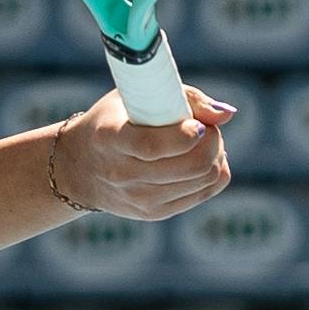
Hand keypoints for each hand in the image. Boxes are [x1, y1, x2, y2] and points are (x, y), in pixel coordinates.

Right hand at [43, 83, 238, 218]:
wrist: (82, 167)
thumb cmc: (115, 120)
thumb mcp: (136, 96)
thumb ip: (184, 98)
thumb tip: (226, 115)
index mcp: (110, 139)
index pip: (152, 146)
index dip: (185, 136)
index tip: (198, 124)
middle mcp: (122, 174)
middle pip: (191, 166)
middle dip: (212, 141)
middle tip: (205, 127)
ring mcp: (140, 200)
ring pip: (204, 179)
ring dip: (215, 154)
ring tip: (203, 140)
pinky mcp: (155, 213)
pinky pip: (205, 192)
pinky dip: (213, 171)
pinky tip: (200, 156)